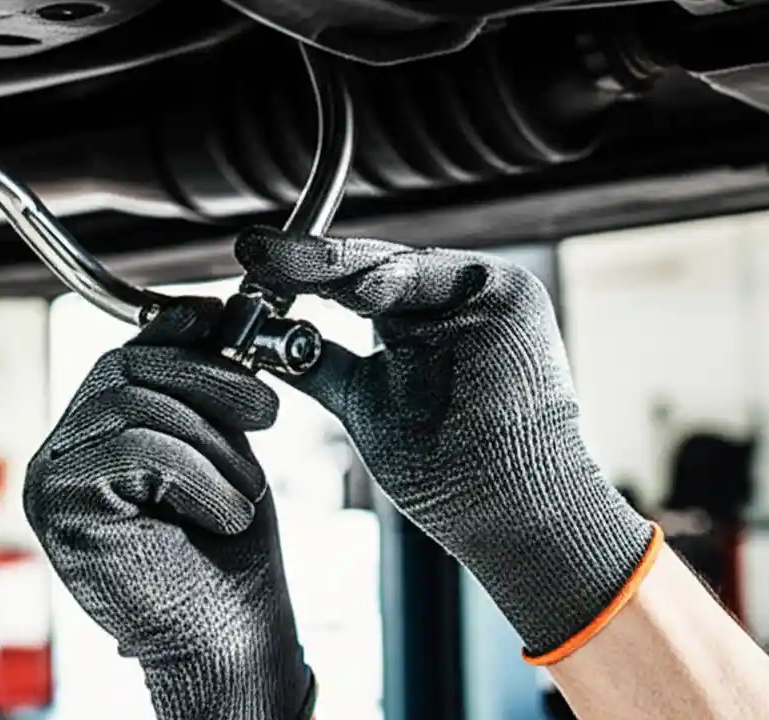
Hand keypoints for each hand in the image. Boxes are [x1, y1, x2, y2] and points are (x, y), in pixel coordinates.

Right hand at [23, 300, 313, 719]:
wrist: (227, 638)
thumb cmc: (227, 555)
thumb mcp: (218, 448)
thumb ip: (198, 390)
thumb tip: (198, 311)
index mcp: (91, 442)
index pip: (123, 360)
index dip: (175, 335)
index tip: (224, 325)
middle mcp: (59, 459)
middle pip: (124, 371)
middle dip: (208, 380)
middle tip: (268, 410)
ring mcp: (51, 484)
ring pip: (134, 407)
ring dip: (212, 444)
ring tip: (244, 493)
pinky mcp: (61, 509)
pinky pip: (136, 449)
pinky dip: (198, 477)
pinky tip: (224, 516)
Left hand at [236, 227, 654, 657]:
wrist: (516, 513)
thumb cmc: (450, 472)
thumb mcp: (367, 404)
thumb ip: (323, 364)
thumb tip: (262, 339)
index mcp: (432, 318)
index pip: (359, 280)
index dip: (303, 269)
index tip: (252, 262)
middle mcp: (462, 296)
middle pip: (370, 266)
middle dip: (307, 259)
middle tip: (252, 251)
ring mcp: (487, 293)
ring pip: (394, 266)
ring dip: (331, 264)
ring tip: (276, 260)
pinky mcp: (508, 295)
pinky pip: (433, 284)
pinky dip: (385, 279)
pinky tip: (342, 282)